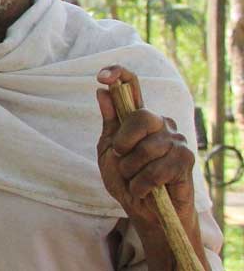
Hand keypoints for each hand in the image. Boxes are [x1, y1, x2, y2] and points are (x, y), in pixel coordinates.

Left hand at [96, 65, 198, 235]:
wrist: (145, 212)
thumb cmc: (126, 180)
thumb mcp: (108, 151)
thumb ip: (109, 123)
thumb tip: (102, 91)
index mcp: (138, 118)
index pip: (132, 86)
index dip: (119, 75)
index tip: (102, 77)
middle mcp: (160, 123)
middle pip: (141, 116)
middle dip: (124, 143)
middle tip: (121, 159)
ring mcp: (175, 140)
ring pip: (147, 148)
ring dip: (131, 171)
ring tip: (134, 180)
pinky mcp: (186, 159)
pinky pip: (157, 169)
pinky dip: (143, 184)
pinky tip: (144, 190)